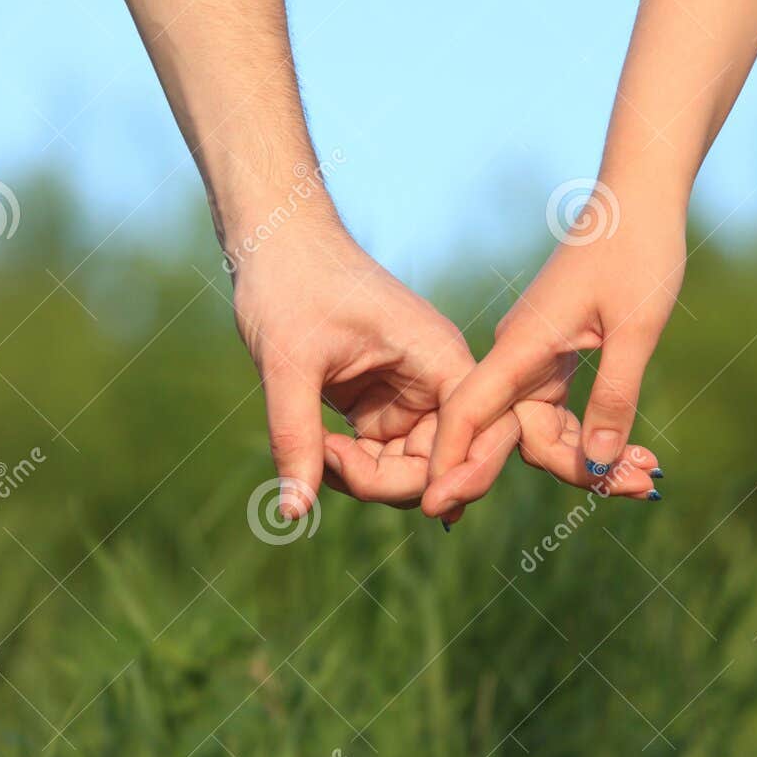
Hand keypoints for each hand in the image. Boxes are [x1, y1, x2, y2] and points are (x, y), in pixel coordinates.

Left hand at [231, 216, 661, 520]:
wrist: (274, 244)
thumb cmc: (289, 283)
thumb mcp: (288, 362)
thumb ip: (297, 437)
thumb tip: (294, 512)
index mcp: (440, 357)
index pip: (483, 431)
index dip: (464, 476)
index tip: (429, 511)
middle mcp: (437, 379)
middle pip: (444, 464)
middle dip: (391, 482)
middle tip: (328, 465)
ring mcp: (410, 396)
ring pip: (410, 471)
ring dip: (366, 478)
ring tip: (316, 452)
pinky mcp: (381, 405)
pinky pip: (381, 459)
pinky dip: (351, 467)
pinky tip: (318, 450)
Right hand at [423, 191, 684, 517]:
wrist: (638, 202)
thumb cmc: (637, 251)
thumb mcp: (636, 329)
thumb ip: (615, 396)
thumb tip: (597, 463)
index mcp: (522, 343)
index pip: (470, 412)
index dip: (454, 461)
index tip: (446, 509)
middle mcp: (518, 354)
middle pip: (517, 437)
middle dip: (574, 470)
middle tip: (642, 486)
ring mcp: (534, 357)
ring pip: (543, 431)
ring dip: (591, 459)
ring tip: (650, 475)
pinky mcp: (554, 356)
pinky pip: (560, 414)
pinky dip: (595, 436)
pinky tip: (635, 454)